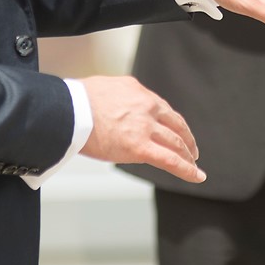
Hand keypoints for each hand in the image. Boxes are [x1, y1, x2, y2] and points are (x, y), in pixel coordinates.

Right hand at [78, 75, 204, 181]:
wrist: (68, 110)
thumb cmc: (76, 101)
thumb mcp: (104, 88)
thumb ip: (118, 97)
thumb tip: (115, 105)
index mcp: (138, 92)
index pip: (162, 109)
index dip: (173, 123)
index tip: (177, 131)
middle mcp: (147, 106)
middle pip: (175, 125)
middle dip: (186, 139)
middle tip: (191, 150)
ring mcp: (145, 127)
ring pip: (175, 143)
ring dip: (188, 155)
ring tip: (194, 165)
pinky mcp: (140, 147)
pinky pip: (170, 160)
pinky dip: (187, 169)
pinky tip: (197, 176)